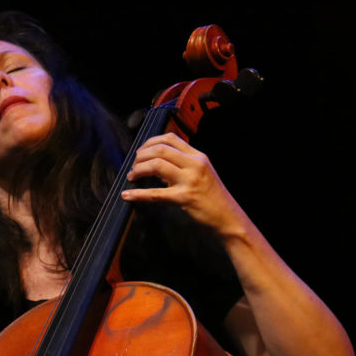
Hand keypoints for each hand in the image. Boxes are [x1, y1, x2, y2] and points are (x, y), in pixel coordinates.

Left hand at [121, 133, 247, 238]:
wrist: (228, 217)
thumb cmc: (213, 197)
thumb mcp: (203, 172)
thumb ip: (184, 164)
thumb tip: (158, 161)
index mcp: (198, 156)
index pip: (171, 138)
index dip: (150, 142)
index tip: (141, 151)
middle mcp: (194, 164)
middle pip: (160, 150)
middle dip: (141, 155)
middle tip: (134, 165)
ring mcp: (189, 180)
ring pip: (156, 165)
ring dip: (139, 169)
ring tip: (132, 176)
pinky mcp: (184, 198)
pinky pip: (155, 193)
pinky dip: (138, 194)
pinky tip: (127, 195)